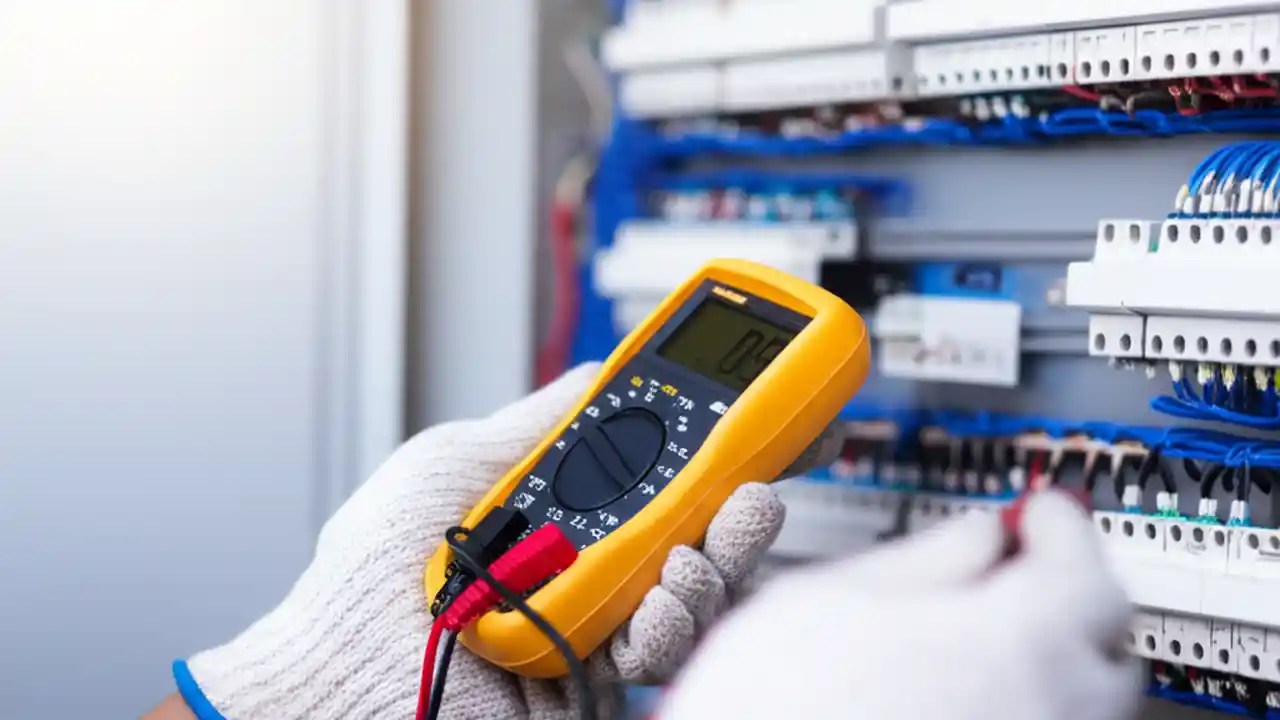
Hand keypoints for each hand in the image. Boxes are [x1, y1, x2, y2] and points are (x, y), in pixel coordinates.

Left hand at [179, 364, 826, 719]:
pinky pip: (658, 651)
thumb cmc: (370, 573)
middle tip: (755, 487)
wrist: (339, 667)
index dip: (716, 452)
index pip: (658, 477)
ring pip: (691, 597)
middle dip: (737, 510)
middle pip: (691, 536)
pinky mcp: (591, 685)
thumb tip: (602, 370)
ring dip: (714, 567)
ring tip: (697, 550)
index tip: (762, 422)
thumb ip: (540, 421)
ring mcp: (590, 630)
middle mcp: (586, 571)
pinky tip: (661, 602)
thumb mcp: (458, 463)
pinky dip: (675, 622)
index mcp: (561, 515)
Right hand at [659, 491, 1142, 719]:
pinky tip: (966, 696)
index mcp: (1009, 639)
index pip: (1081, 560)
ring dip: (1049, 654)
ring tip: (984, 636)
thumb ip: (923, 555)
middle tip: (1016, 566)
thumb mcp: (827, 597)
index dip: (1057, 520)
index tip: (1036, 509)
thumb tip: (974, 533)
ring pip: (1083, 698)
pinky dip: (1025, 704)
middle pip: (1103, 637)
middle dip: (1063, 589)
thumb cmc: (770, 714)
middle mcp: (1044, 708)